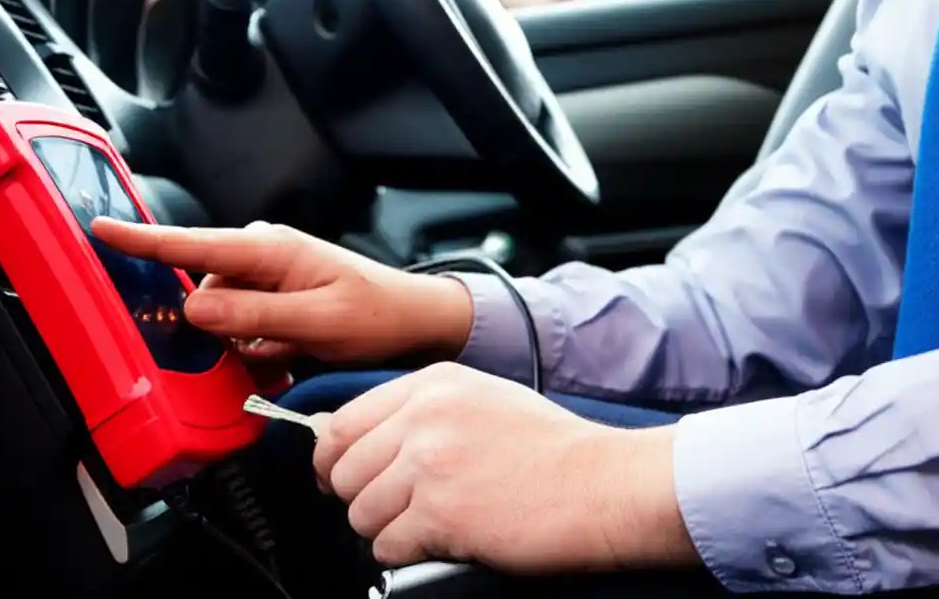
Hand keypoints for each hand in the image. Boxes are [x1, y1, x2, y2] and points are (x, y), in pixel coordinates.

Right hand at [89, 219, 472, 362]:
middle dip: (215, 325)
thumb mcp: (317, 320)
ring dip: (240, 339)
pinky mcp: (271, 295)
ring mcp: (265, 274)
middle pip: (203, 290)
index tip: (100, 229)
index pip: (193, 244)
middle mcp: (261, 253)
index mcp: (268, 249)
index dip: (143, 239)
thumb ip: (253, 314)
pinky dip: (253, 342)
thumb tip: (193, 307)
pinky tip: (285, 352)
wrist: (413, 319)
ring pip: (220, 311)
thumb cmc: (375, 314)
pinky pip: (240, 321)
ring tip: (287, 351)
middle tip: (264, 348)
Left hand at [311, 363, 697, 572]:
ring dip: (385, 529)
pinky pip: (387, 545)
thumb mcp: (483, 400)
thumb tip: (365, 440)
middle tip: (390, 510)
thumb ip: (423, 411)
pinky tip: (440, 543)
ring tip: (425, 527)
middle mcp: (424, 418)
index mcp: (432, 385)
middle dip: (359, 498)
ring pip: (361, 512)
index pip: (343, 422)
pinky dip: (406, 554)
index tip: (338, 477)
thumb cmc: (556, 449)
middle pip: (344, 470)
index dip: (333, 459)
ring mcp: (430, 465)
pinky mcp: (441, 513)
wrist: (605, 485)